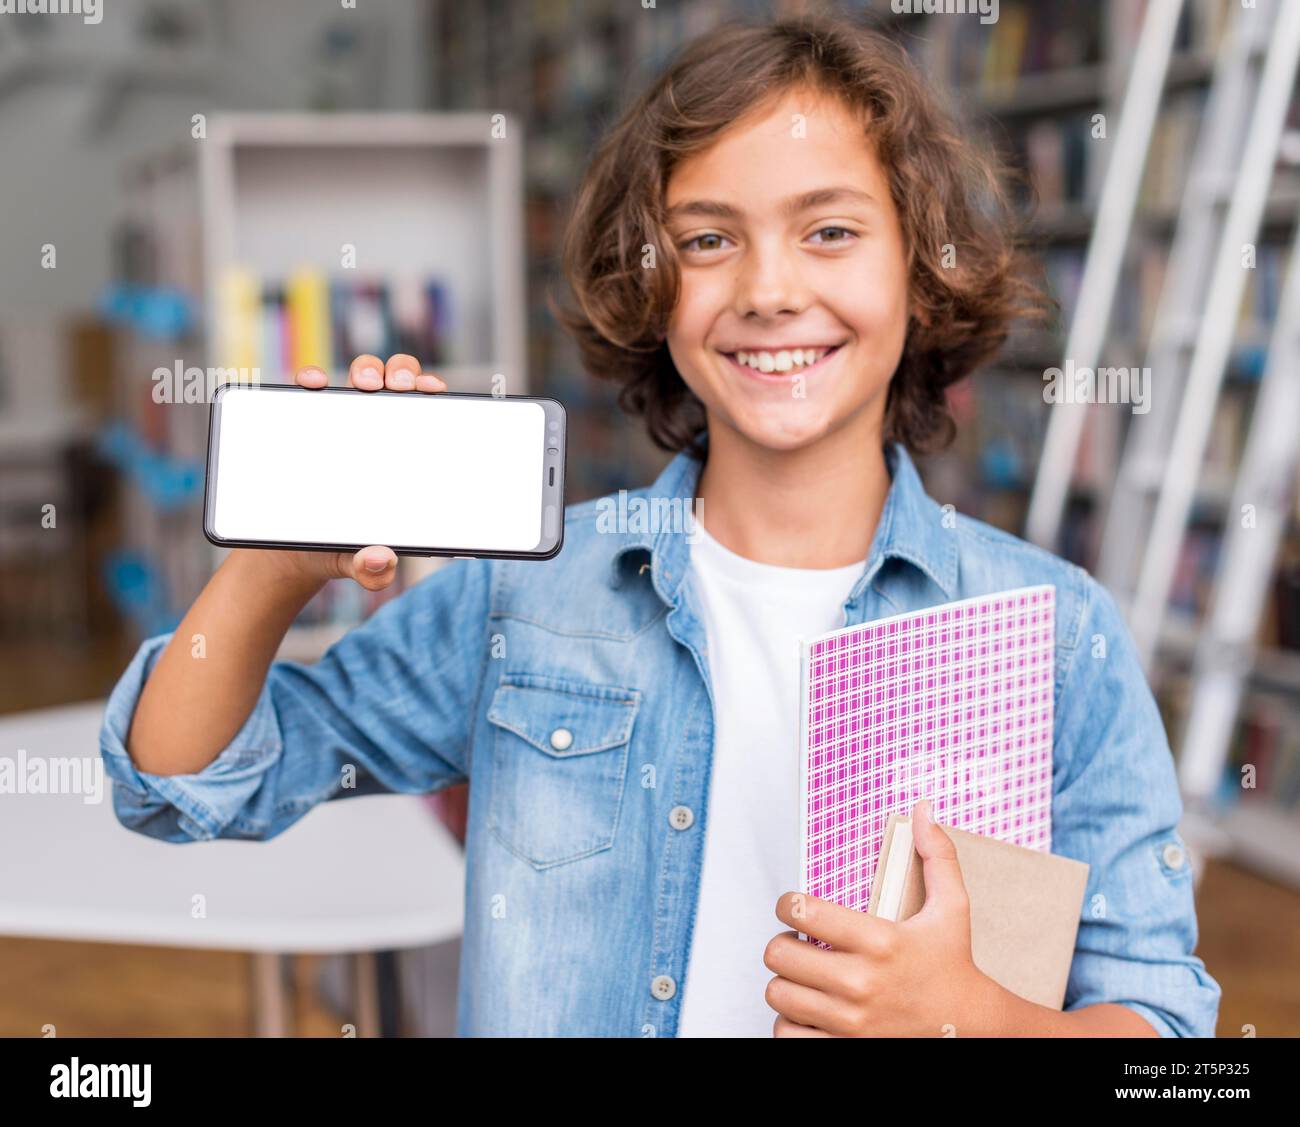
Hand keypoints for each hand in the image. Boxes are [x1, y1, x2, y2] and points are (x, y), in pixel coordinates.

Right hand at [253, 354, 448, 592]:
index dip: (434, 394)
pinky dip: (312, 378)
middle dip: (404, 373)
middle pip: (399, 383)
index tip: (434, 391)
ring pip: (362, 376)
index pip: (428, 413)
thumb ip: (374, 570)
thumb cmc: (341, 549)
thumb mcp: (359, 563)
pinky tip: (314, 384)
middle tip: (398, 389)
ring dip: (367, 369)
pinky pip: (310, 389)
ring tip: (364, 385)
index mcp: (404, 456)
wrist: (289, 553)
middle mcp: (378, 431)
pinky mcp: (305, 423)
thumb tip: (380, 560)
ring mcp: (342, 424)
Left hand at [764, 799, 1000, 1036]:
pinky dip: (789, 1023)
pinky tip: (807, 1009)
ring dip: (784, 982)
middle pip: (779, 954)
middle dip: (782, 942)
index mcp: (880, 942)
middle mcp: (861, 983)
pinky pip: (786, 1036)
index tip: (793, 907)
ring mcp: (851, 1023)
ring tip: (803, 974)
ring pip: (778, 994)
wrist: (970, 1028)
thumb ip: (937, 854)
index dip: (786, 903)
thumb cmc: (953, 965)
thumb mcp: (953, 907)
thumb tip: (924, 810)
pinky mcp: (844, 1048)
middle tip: (797, 941)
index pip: (802, 911)